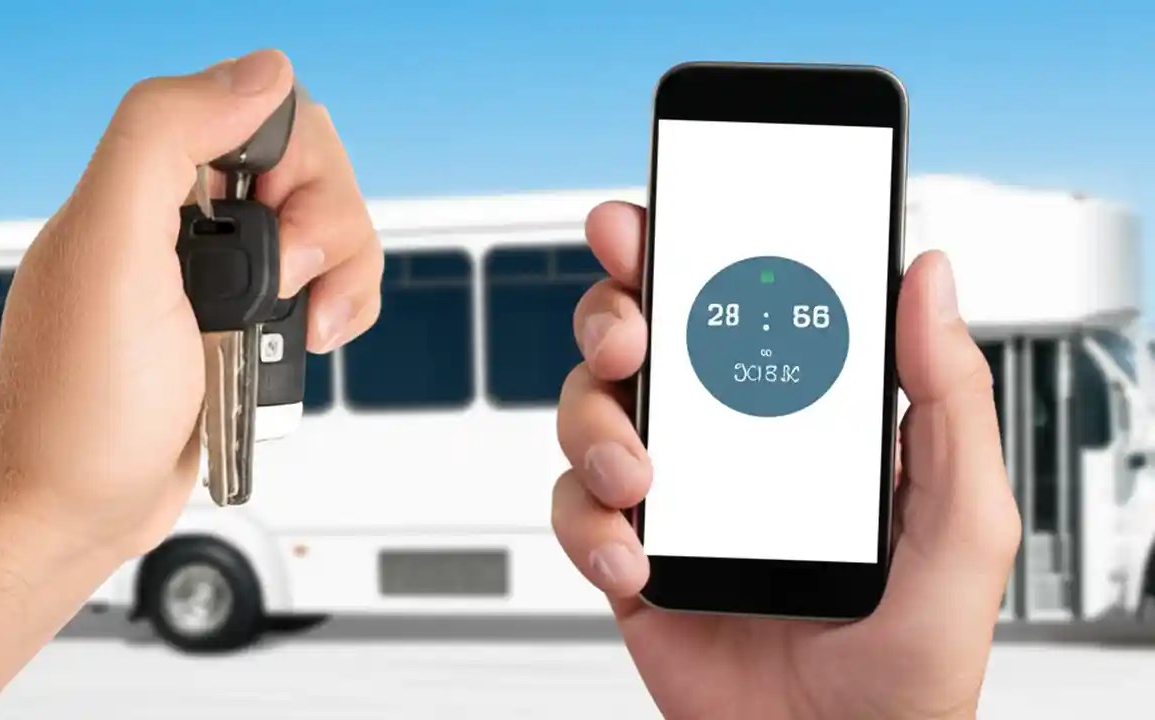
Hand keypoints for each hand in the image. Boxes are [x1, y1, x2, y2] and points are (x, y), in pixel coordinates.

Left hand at [0, 49, 380, 558]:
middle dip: (326, 233)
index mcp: (147, 180)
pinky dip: (339, 311)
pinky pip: (326, 287)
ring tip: (305, 330)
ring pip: (332, 232)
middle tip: (283, 287)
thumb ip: (167, 135)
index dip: (296, 163)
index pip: (263, 113)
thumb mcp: (110, 252)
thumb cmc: (77, 405)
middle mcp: (186, 216)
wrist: (75, 506)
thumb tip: (263, 73)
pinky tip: (309, 341)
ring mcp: (221, 272)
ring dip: (343, 280)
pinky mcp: (246, 320)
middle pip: (314, 172)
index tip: (278, 224)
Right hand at [553, 202, 1020, 718]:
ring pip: (588, 411)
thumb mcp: (963, 521)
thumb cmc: (908, 660)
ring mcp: (672, 496)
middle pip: (639, 337)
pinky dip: (587, 525)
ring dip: (594, 426)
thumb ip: (951, 396)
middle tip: (632, 337)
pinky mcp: (627, 553)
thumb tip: (927, 278)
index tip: (645, 222)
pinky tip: (635, 556)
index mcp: (800, 415)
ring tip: (641, 474)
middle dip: (612, 315)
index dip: (679, 248)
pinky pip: (572, 510)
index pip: (734, 302)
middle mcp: (727, 443)